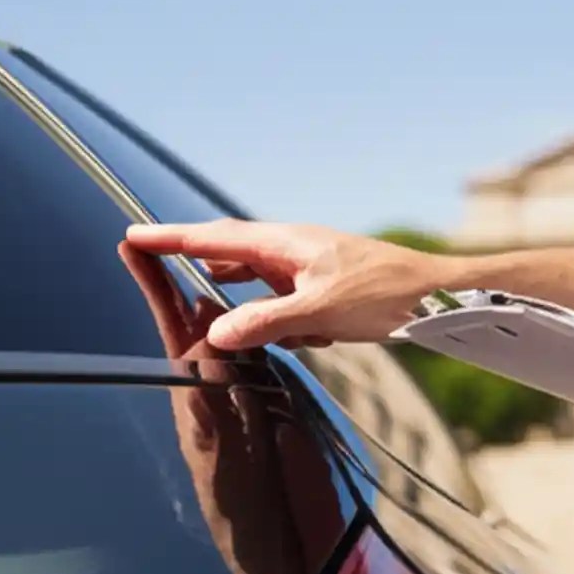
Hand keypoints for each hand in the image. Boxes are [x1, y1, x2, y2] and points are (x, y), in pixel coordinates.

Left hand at [117, 241, 344, 573]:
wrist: (292, 555)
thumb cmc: (246, 521)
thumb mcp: (222, 462)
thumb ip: (215, 405)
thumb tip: (206, 347)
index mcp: (197, 406)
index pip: (175, 336)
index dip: (156, 293)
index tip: (133, 249)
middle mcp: (224, 395)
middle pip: (204, 328)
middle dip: (182, 284)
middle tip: (165, 236)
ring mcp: (259, 398)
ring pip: (241, 339)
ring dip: (230, 301)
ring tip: (216, 258)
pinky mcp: (292, 408)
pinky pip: (277, 362)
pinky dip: (272, 333)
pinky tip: (273, 311)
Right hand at [125, 219, 451, 349]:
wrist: (441, 296)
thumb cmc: (386, 295)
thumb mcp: (319, 313)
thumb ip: (264, 323)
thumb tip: (213, 334)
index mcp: (287, 243)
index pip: (215, 238)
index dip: (171, 238)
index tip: (132, 235)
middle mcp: (296, 249)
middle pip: (233, 256)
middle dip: (202, 266)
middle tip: (160, 266)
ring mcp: (313, 267)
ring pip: (262, 284)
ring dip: (249, 304)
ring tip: (226, 316)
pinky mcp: (331, 288)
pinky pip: (291, 303)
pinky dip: (288, 321)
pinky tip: (307, 338)